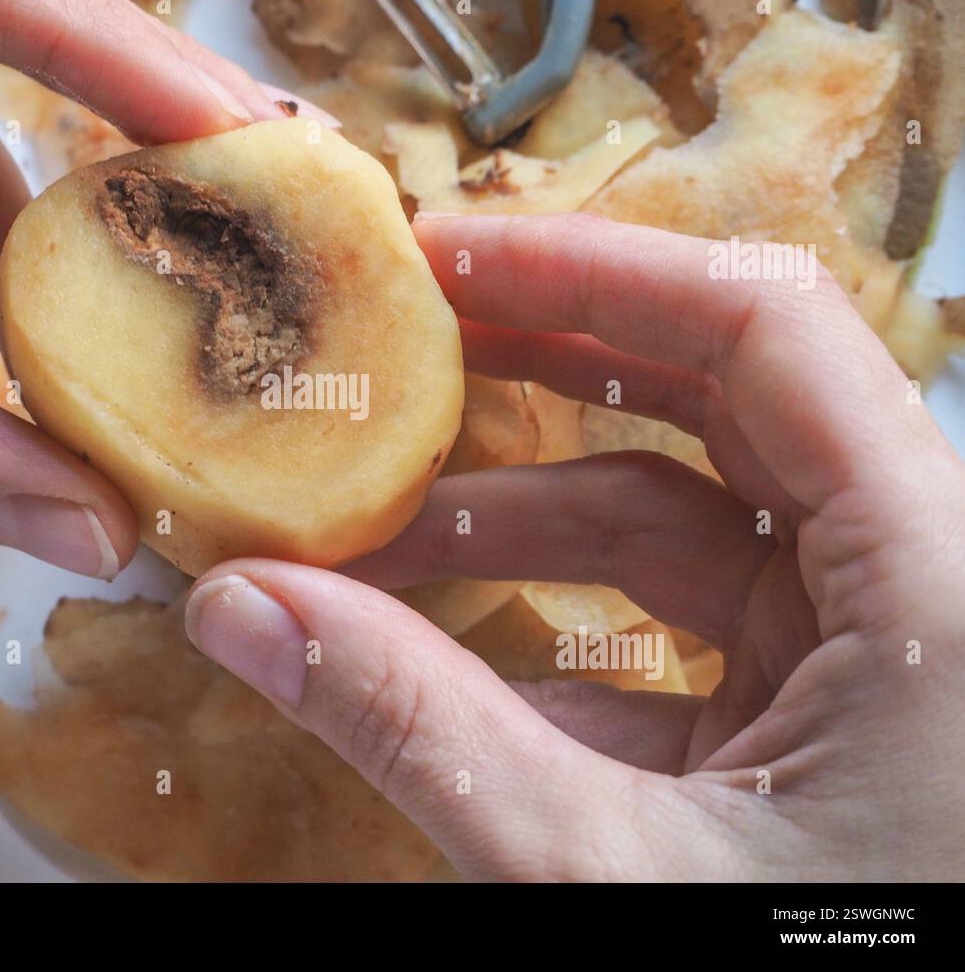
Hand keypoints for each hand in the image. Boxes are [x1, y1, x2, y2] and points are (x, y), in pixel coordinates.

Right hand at [182, 213, 964, 880]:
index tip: (441, 259)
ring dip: (514, 516)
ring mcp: (857, 652)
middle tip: (394, 341)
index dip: (595, 266)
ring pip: (677, 517)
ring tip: (366, 531)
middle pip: (719, 397)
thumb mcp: (609, 876)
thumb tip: (240, 611)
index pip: (769, 332)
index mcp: (932, 582)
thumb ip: (419, 735)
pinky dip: (548, 624)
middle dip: (543, 364)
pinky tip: (432, 644)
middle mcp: (914, 586)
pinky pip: (665, 624)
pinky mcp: (806, 717)